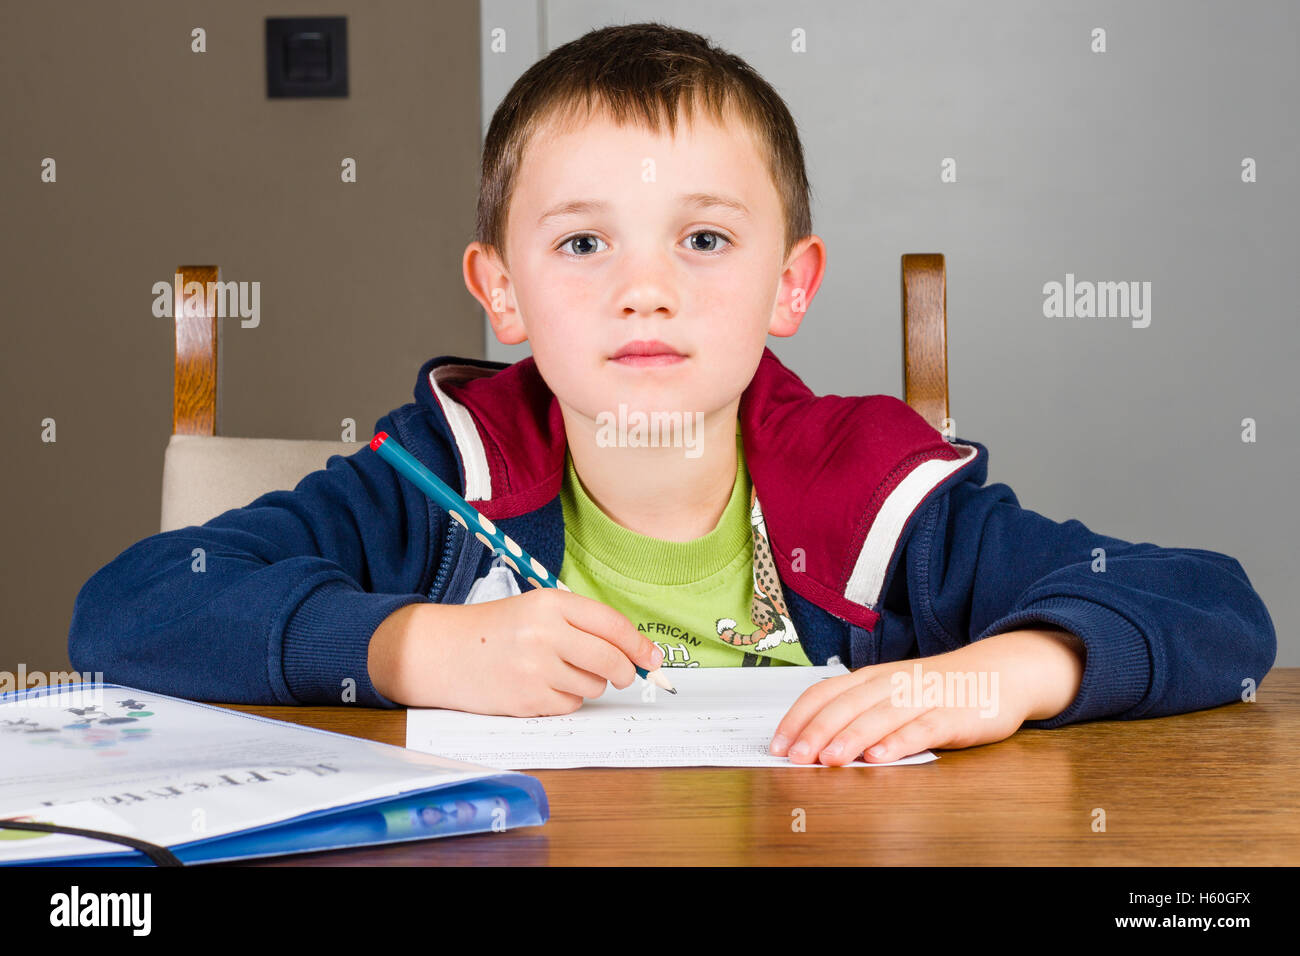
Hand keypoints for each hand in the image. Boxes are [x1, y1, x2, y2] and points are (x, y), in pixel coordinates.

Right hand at [369, 589, 664, 715]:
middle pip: (610, 660)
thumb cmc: (497, 630)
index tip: (653, 658)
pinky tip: (542, 686)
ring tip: (559, 672)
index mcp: (551, 604)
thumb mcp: (538, 610)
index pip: (613, 626)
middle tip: (621, 674)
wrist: (443, 651)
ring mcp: (535, 669)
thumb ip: (584, 625)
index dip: (639, 645)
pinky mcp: (526, 699)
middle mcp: (545, 634)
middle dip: (624, 672)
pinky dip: (565, 700)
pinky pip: (570, 706)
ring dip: (588, 685)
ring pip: (593, 687)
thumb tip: (638, 654)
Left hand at [768, 628, 1085, 765]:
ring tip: (827, 760)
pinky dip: (899, 742)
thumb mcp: (891, 694)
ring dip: (851, 738)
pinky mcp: (952, 716)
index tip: (778, 743)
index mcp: (870, 678)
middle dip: (816, 731)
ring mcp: (922, 698)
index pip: (824, 692)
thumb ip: (858, 713)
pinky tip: (881, 757)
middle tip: (794, 756)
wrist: (999, 672)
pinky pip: (922, 729)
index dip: (798, 717)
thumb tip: (812, 742)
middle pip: (846, 705)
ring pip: (879, 716)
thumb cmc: (937, 689)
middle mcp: (891, 684)